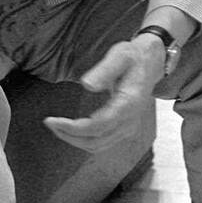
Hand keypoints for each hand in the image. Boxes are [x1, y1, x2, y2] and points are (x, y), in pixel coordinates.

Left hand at [43, 36, 164, 152]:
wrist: (151, 63)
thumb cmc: (133, 57)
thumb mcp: (119, 56)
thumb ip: (104, 70)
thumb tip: (87, 85)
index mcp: (129, 104)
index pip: (98, 126)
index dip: (73, 128)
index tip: (52, 120)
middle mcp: (130, 120)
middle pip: (96, 141)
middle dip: (69, 136)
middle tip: (50, 123)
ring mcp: (129, 127)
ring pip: (98, 145)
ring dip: (75, 140)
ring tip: (57, 126)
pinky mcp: (125, 129)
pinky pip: (102, 143)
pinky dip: (84, 139)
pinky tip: (71, 129)